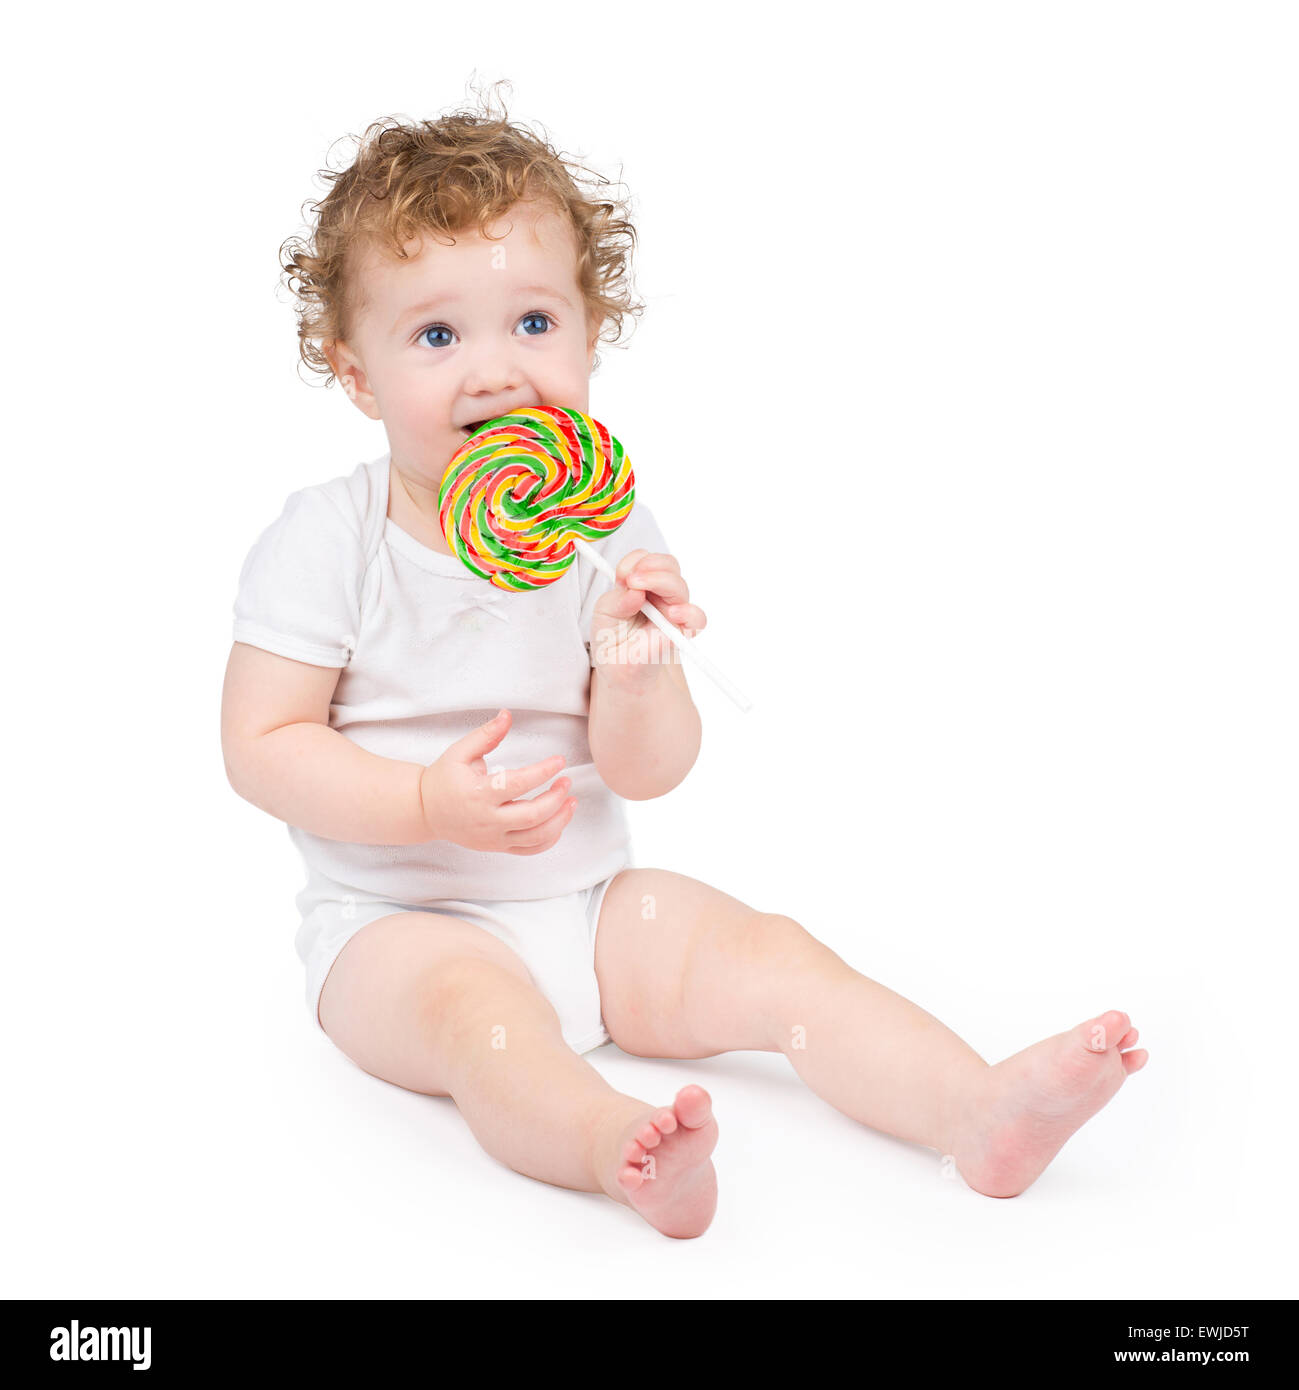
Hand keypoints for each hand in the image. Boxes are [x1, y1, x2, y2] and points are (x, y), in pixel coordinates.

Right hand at [418, 709, 575, 854]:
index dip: (543, 772)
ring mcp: (493, 837)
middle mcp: (487, 820)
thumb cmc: (443, 779)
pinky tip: (559, 822)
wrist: (425, 811)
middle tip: (567, 781)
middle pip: (533, 815)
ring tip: (572, 802)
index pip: (519, 784)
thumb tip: (507, 715)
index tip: (559, 761)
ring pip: (536, 836)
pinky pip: (529, 850)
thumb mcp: (460, 752)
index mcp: (479, 794)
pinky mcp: (497, 847)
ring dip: (560, 820)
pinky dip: (549, 839)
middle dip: (556, 798)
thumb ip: (486, 735)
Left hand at [589, 549, 707, 692]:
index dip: (634, 562)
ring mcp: (673, 610)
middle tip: (633, 580)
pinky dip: (690, 614)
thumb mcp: (604, 616)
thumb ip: (616, 600)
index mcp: (638, 583)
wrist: (619, 672)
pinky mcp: (683, 631)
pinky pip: (697, 618)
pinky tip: (673, 615)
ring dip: (665, 584)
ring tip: (646, 596)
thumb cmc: (612, 640)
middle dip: (652, 568)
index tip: (621, 575)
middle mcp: (659, 593)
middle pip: (668, 565)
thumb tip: (634, 589)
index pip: (644, 559)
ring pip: (680, 585)